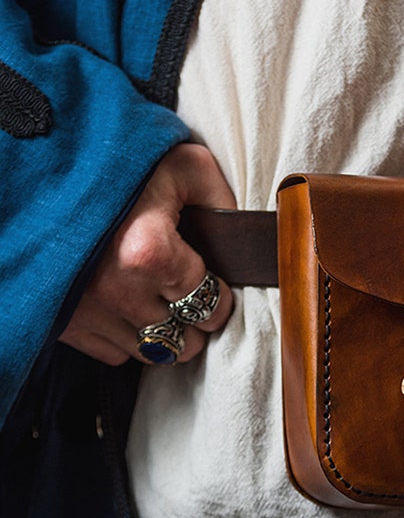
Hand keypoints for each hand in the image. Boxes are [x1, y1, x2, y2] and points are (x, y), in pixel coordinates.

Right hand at [60, 143, 235, 365]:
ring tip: (164, 301)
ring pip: (151, 352)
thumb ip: (220, 195)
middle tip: (194, 294)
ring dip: (165, 331)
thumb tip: (243, 229)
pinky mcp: (65, 321)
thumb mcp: (183, 164)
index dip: (223, 297)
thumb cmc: (119, 165)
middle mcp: (118, 290)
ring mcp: (88, 310)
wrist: (47, 173)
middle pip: (185, 341)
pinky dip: (127, 336)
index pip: (211, 305)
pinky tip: (130, 304)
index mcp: (150, 251)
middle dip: (197, 320)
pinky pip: (112, 353)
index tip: (218, 284)